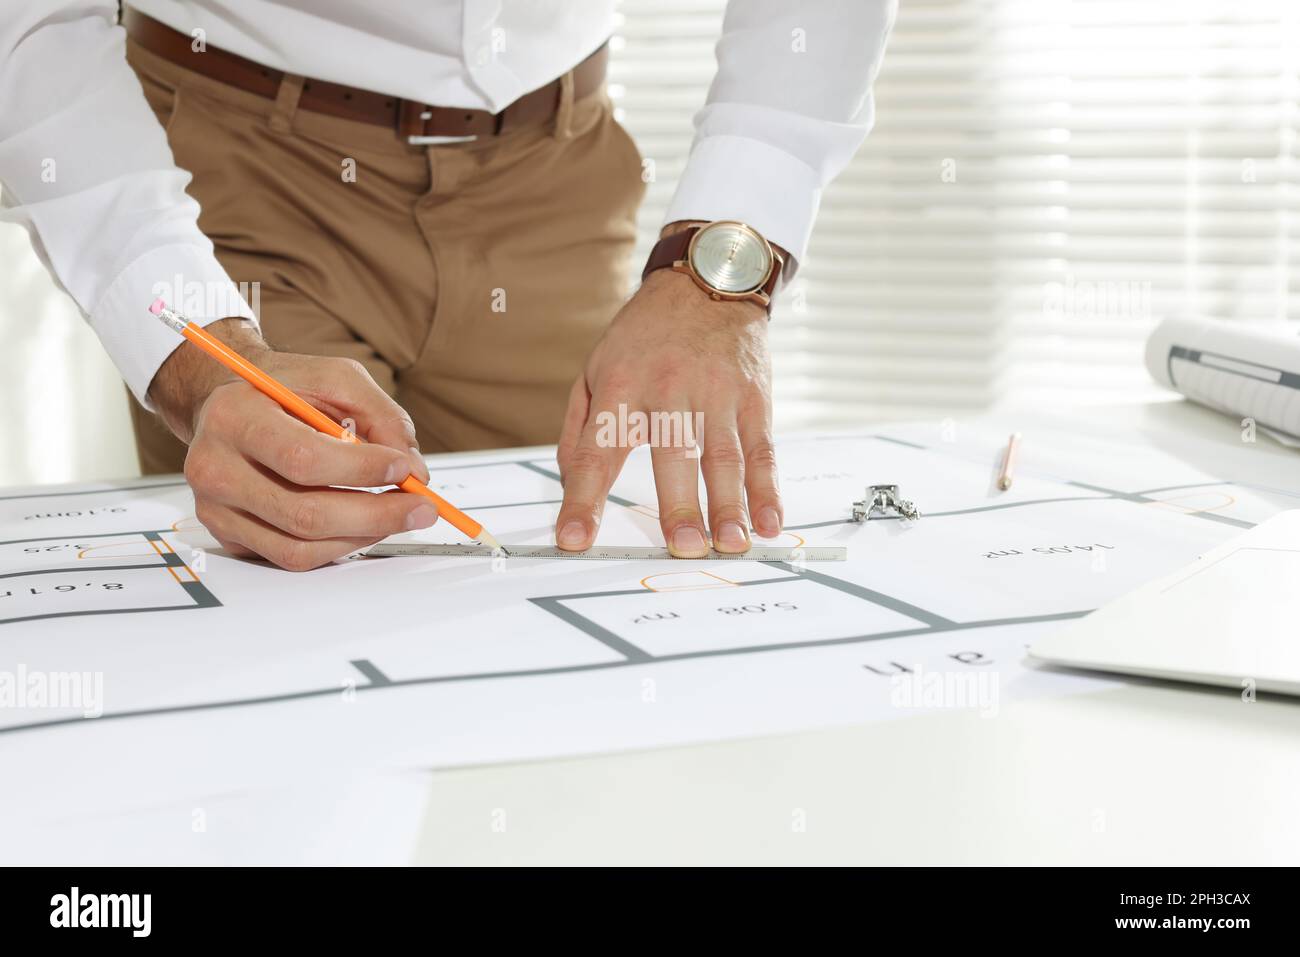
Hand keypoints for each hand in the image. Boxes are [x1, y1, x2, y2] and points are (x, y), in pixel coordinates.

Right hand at [149, 319, 434, 570]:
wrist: (228, 404)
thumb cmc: (284, 390)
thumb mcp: (336, 379)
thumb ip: (381, 416)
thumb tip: (415, 471)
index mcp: (235, 417)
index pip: (302, 458)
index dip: (360, 470)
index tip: (405, 468)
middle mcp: (214, 466)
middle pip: (303, 512)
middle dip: (376, 514)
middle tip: (421, 508)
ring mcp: (216, 508)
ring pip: (300, 545)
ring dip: (362, 535)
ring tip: (397, 515)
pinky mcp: (228, 535)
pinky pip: (290, 557)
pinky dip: (338, 546)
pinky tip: (362, 525)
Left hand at [554, 268, 782, 556]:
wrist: (707, 282)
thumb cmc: (645, 337)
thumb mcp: (595, 370)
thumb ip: (578, 430)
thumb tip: (569, 487)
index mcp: (620, 388)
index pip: (596, 453)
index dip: (583, 500)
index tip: (573, 539)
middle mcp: (668, 390)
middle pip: (673, 454)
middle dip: (678, 503)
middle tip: (682, 546)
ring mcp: (716, 394)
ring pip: (724, 456)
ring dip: (730, 504)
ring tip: (731, 542)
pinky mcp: (753, 398)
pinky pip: (762, 450)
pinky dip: (768, 488)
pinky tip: (769, 520)